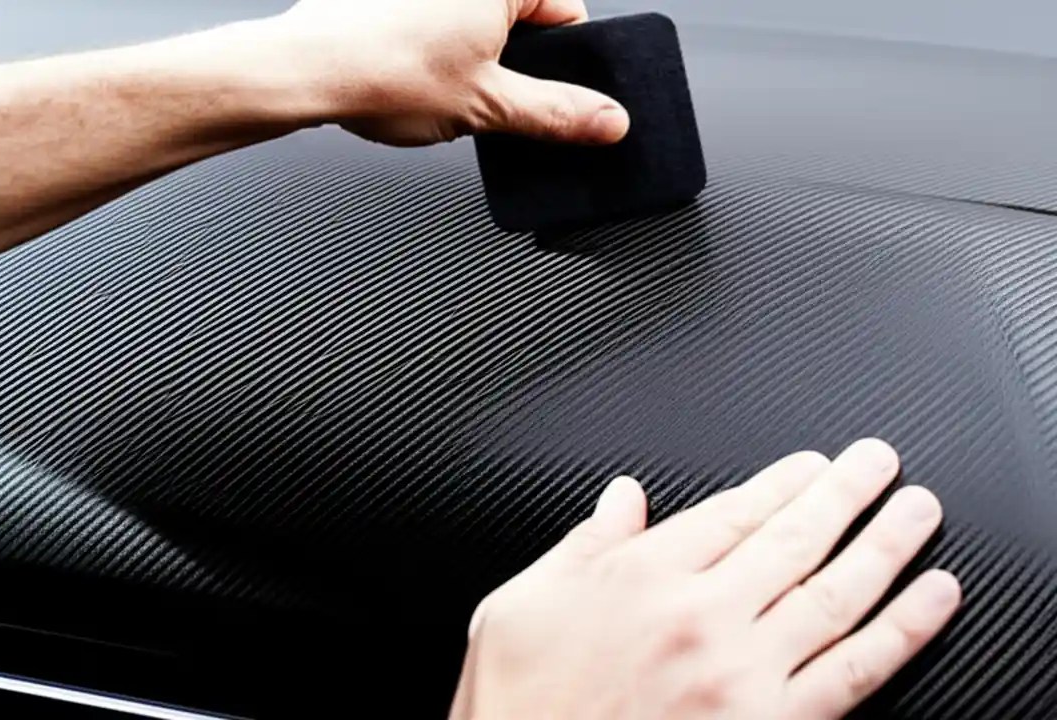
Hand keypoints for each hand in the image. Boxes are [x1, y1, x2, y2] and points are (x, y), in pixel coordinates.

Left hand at [280, 0, 629, 145]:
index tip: (552, 96)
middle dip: (513, 62)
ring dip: (470, 55)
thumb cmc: (381, 70)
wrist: (304, 70)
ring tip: (443, 88)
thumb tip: (606, 120)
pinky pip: (436, 17)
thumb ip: (556, 114)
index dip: (565, 64)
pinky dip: (434, 43)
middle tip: (491, 98)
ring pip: (475, 19)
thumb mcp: (487, 105)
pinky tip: (414, 73)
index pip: (567, 12)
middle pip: (521, 16)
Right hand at [450, 439, 960, 719]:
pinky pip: (853, 670)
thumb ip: (581, 545)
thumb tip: (622, 498)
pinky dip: (902, 630)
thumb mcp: (519, 607)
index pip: (730, 514)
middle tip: (880, 462)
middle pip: (792, 540)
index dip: (780, 484)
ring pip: (833, 593)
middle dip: (844, 493)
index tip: (812, 465)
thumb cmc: (519, 705)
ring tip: (917, 510)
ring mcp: (740, 673)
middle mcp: (698, 616)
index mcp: (639, 578)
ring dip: (885, 544)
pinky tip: (930, 598)